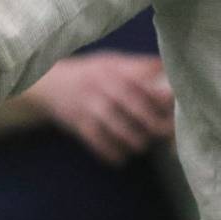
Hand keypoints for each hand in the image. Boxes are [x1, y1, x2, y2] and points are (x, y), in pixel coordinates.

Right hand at [24, 52, 173, 164]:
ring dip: (133, 139)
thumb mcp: (110, 61)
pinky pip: (96, 141)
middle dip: (151, 120)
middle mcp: (101, 85)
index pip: (138, 80)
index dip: (156, 92)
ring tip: (143, 145)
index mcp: (112, 68)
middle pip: (130, 104)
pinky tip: (121, 158)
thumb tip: (167, 68)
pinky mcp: (78, 123)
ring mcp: (88, 105)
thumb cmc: (89, 73)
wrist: (47, 84)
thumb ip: (137, 66)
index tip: (173, 101)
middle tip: (165, 132)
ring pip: (115, 126)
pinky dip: (111, 152)